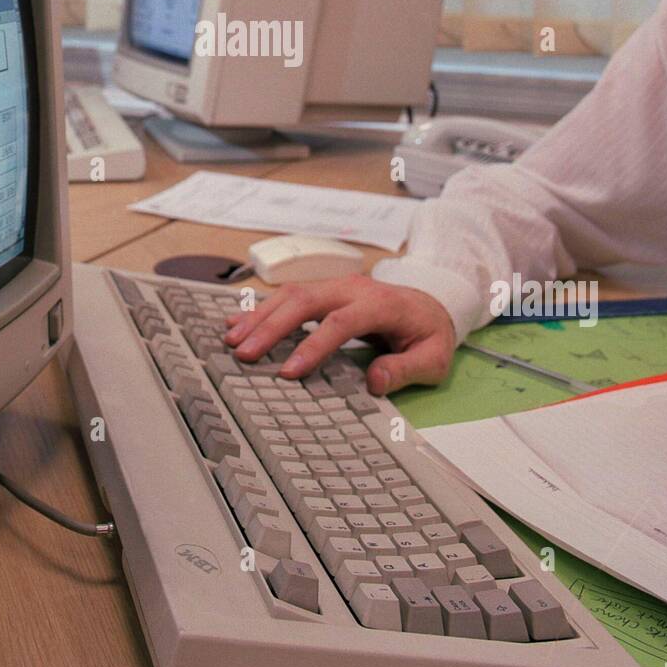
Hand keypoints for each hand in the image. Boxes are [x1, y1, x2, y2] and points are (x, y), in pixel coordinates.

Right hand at [224, 276, 455, 395]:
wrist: (432, 300)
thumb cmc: (429, 332)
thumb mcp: (434, 358)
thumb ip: (407, 369)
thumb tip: (375, 381)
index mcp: (381, 304)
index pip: (340, 322)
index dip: (312, 346)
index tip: (288, 372)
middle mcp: (353, 288)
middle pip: (305, 301)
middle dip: (271, 327)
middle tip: (243, 352)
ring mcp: (336, 285)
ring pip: (291, 294)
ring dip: (260, 316)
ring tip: (232, 338)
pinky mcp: (325, 290)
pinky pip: (289, 295)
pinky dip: (261, 308)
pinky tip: (237, 320)